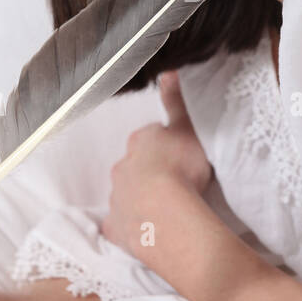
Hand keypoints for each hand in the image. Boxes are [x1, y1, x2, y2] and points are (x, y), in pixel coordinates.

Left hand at [100, 70, 213, 255]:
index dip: (166, 149)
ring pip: (127, 195)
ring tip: (165, 210)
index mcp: (139, 142)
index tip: (180, 158)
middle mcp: (121, 168)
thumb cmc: (181, 167)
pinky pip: (119, 226)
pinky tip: (144, 231)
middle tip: (175, 185)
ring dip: (141, 200)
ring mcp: (116, 199)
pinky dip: (129, 227)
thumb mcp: (186, 128)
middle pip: (134, 167)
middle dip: (149, 174)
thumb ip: (176, 101)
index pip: (150, 140)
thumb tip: (167, 70)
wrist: (166, 213)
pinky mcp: (115, 228)